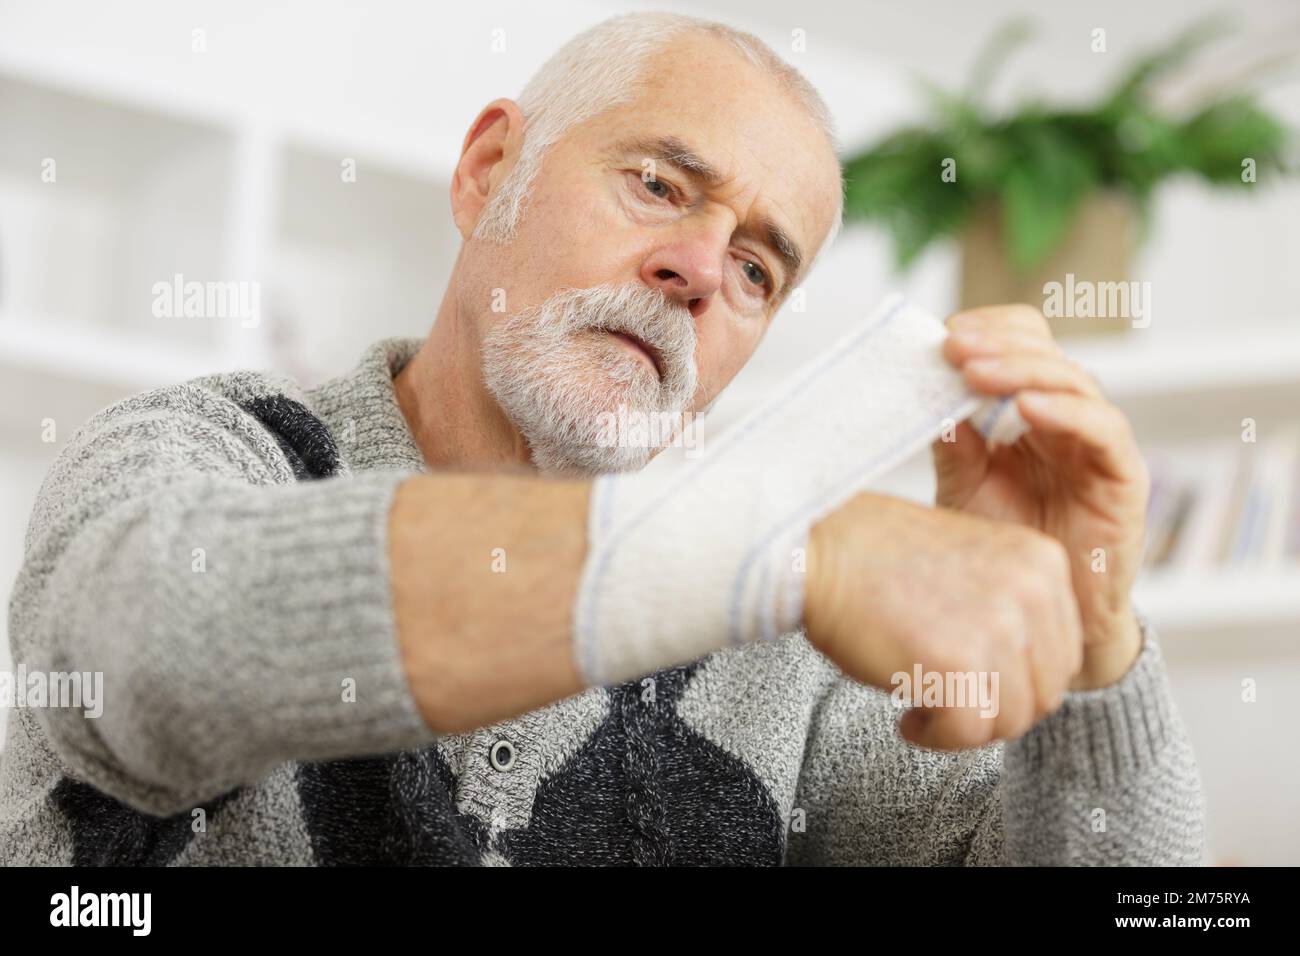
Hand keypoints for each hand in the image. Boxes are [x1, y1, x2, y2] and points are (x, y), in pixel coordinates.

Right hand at [804, 493, 1082, 749]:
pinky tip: (907, 716)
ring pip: (1009, 720)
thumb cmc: (874, 556)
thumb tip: (1026, 671)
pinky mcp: (959, 666)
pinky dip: (936, 737)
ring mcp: (999, 629)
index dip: (1016, 681)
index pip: (1062, 656)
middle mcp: (1033, 592)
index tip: (974, 681)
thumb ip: (1011, 605)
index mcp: (1042, 562)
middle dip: (993, 708)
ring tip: (922, 705)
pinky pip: (968, 733)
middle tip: (948, 702)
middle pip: (1043, 694)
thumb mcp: (973, 562)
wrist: (819, 549)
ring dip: (964, 726)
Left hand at [936, 305, 1147, 687]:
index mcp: (1029, 412)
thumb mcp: (962, 488)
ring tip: (976, 370)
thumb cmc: (1004, 552)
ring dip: (1024, 370)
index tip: (942, 335)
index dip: (988, 331)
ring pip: (1074, 383)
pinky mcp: (1123, 479)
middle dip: (998, 344)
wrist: (1043, 621)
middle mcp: (1067, 420)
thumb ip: (952, 441)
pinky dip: (1066, 412)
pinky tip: (1027, 407)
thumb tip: (924, 391)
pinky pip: (1104, 431)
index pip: (1023, 344)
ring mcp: (1098, 446)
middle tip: (953, 346)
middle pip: (1047, 354)